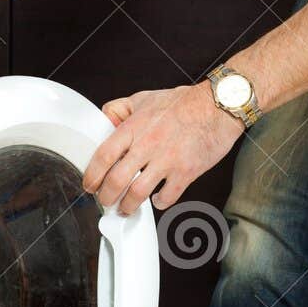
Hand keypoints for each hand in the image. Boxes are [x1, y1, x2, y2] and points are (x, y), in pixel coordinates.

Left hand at [83, 83, 242, 214]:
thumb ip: (120, 109)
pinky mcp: (186, 171)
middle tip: (106, 201)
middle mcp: (148, 144)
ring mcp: (167, 160)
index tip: (90, 185)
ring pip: (138, 193)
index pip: (103, 156)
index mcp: (134, 127)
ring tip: (126, 208)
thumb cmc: (184, 103)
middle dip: (106, 197)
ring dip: (128, 206)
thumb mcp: (145, 98)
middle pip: (116, 180)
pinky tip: (157, 199)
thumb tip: (104, 122)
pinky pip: (167, 197)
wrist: (217, 106)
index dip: (92, 175)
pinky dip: (159, 202)